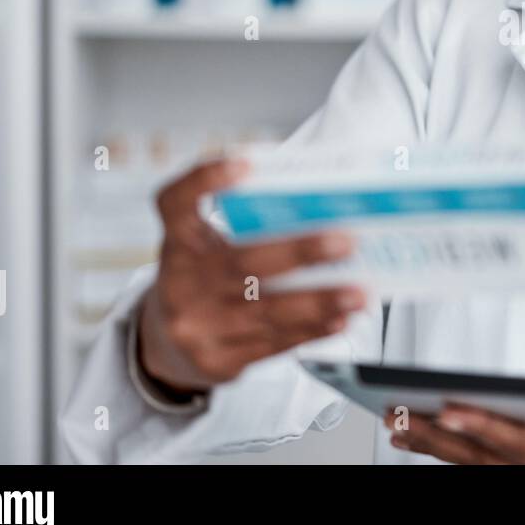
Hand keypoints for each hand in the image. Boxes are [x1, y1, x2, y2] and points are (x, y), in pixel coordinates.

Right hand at [138, 157, 367, 394]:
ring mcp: (196, 326)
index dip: (207, 180)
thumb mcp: (207, 246)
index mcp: (178, 241)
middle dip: (300, 251)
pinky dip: (312, 330)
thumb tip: (320, 212)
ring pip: (266, 311)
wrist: (165, 345)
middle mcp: (180, 282)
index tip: (246, 164)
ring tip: (359, 292)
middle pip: (241, 262)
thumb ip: (246, 226)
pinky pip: (273, 344)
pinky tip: (340, 319)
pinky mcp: (217, 360)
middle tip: (346, 241)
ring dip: (320, 301)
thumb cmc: (205, 278)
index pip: (177, 203)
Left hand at [382, 404, 524, 464]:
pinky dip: (444, 452)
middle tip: (398, 413)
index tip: (452, 410)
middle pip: (481, 454)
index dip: (485, 427)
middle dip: (438, 433)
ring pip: (469, 463)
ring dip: (431, 444)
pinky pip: (472, 467)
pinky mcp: (518, 474)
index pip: (522, 443)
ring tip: (394, 424)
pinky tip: (419, 439)